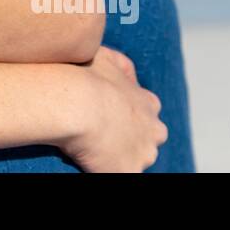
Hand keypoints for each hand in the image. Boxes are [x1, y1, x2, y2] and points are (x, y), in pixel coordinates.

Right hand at [62, 47, 167, 171]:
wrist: (75, 102)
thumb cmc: (85, 75)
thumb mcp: (106, 56)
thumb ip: (120, 65)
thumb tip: (122, 71)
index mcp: (148, 102)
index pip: (148, 111)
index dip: (129, 113)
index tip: (110, 112)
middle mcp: (154, 129)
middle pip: (150, 138)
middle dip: (133, 138)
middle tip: (104, 134)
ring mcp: (143, 154)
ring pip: (138, 159)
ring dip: (121, 156)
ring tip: (94, 150)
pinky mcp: (128, 172)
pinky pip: (123, 173)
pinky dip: (108, 169)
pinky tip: (93, 162)